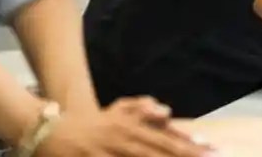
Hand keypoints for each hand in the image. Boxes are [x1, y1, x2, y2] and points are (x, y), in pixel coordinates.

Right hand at [35, 97, 212, 156]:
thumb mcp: (117, 111)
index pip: (166, 140)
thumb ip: (141, 109)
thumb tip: (167, 111)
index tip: (212, 151)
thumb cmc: (90, 123)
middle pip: (158, 153)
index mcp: (130, 126)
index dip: (190, 147)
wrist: (49, 129)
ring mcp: (106, 152)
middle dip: (184, 156)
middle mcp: (122, 138)